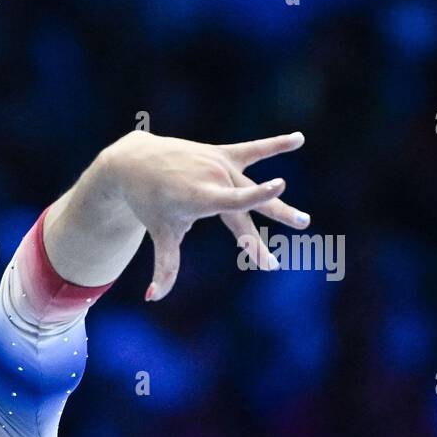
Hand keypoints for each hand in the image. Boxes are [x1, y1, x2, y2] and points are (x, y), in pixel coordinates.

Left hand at [102, 129, 309, 300]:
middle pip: (247, 207)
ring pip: (253, 186)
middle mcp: (214, 178)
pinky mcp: (221, 154)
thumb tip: (154, 298)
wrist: (133, 163)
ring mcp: (219, 164)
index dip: (257, 195)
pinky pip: (253, 149)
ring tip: (303, 222)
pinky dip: (275, 144)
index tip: (280, 186)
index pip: (234, 201)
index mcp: (201, 196)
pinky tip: (299, 139)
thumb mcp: (160, 233)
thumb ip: (165, 266)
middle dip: (269, 225)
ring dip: (276, 202)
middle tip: (294, 238)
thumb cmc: (148, 202)